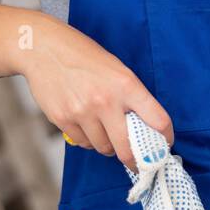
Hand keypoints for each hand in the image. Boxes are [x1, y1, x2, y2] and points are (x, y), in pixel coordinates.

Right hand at [20, 16, 173, 169]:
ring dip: (108, 146)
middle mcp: (106, 101)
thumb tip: (145, 128)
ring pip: (104, 148)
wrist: (43, 47)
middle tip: (137, 161)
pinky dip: (88, 140)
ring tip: (106, 132)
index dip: (165, 137)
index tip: (164, 144)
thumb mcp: (117, 69)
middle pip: (128, 148)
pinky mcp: (63, 119)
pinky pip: (83, 143)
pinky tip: (87, 125)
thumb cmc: (84, 57)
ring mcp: (83, 112)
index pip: (157, 120)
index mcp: (126, 84)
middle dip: (135, 160)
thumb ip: (131, 97)